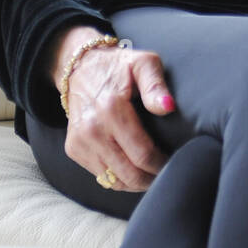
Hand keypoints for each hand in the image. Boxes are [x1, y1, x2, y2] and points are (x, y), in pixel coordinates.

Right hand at [53, 28, 175, 191]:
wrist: (80, 68)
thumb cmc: (119, 66)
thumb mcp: (143, 63)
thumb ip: (156, 86)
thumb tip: (168, 108)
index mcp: (111, 109)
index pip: (142, 154)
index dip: (162, 164)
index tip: (174, 162)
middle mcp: (91, 129)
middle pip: (129, 173)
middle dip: (151, 179)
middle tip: (167, 173)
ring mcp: (80, 142)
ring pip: (114, 181)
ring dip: (136, 183)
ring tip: (153, 175)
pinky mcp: (73, 149)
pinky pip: (101, 176)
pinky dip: (119, 178)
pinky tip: (134, 170)